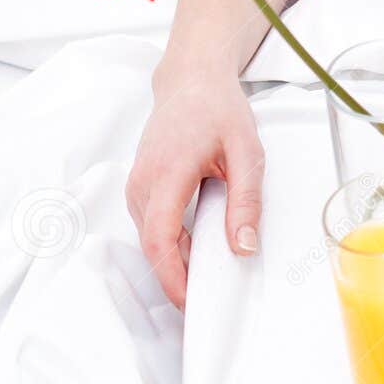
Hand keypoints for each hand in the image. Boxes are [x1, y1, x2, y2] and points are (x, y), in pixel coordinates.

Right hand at [125, 62, 264, 308]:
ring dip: (174, 261)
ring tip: (207, 275)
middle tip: (207, 301)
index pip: (162, 238)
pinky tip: (195, 247)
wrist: (191, 81)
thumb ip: (246, 201)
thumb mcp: (247, 151)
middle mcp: (143, 181)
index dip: (173, 277)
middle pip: (153, 246)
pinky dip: (170, 244)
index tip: (191, 302)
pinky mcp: (139, 187)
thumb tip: (244, 246)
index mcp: (168, 171)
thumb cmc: (217, 109)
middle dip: (176, 278)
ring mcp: (136, 184)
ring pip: (150, 239)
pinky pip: (150, 226)